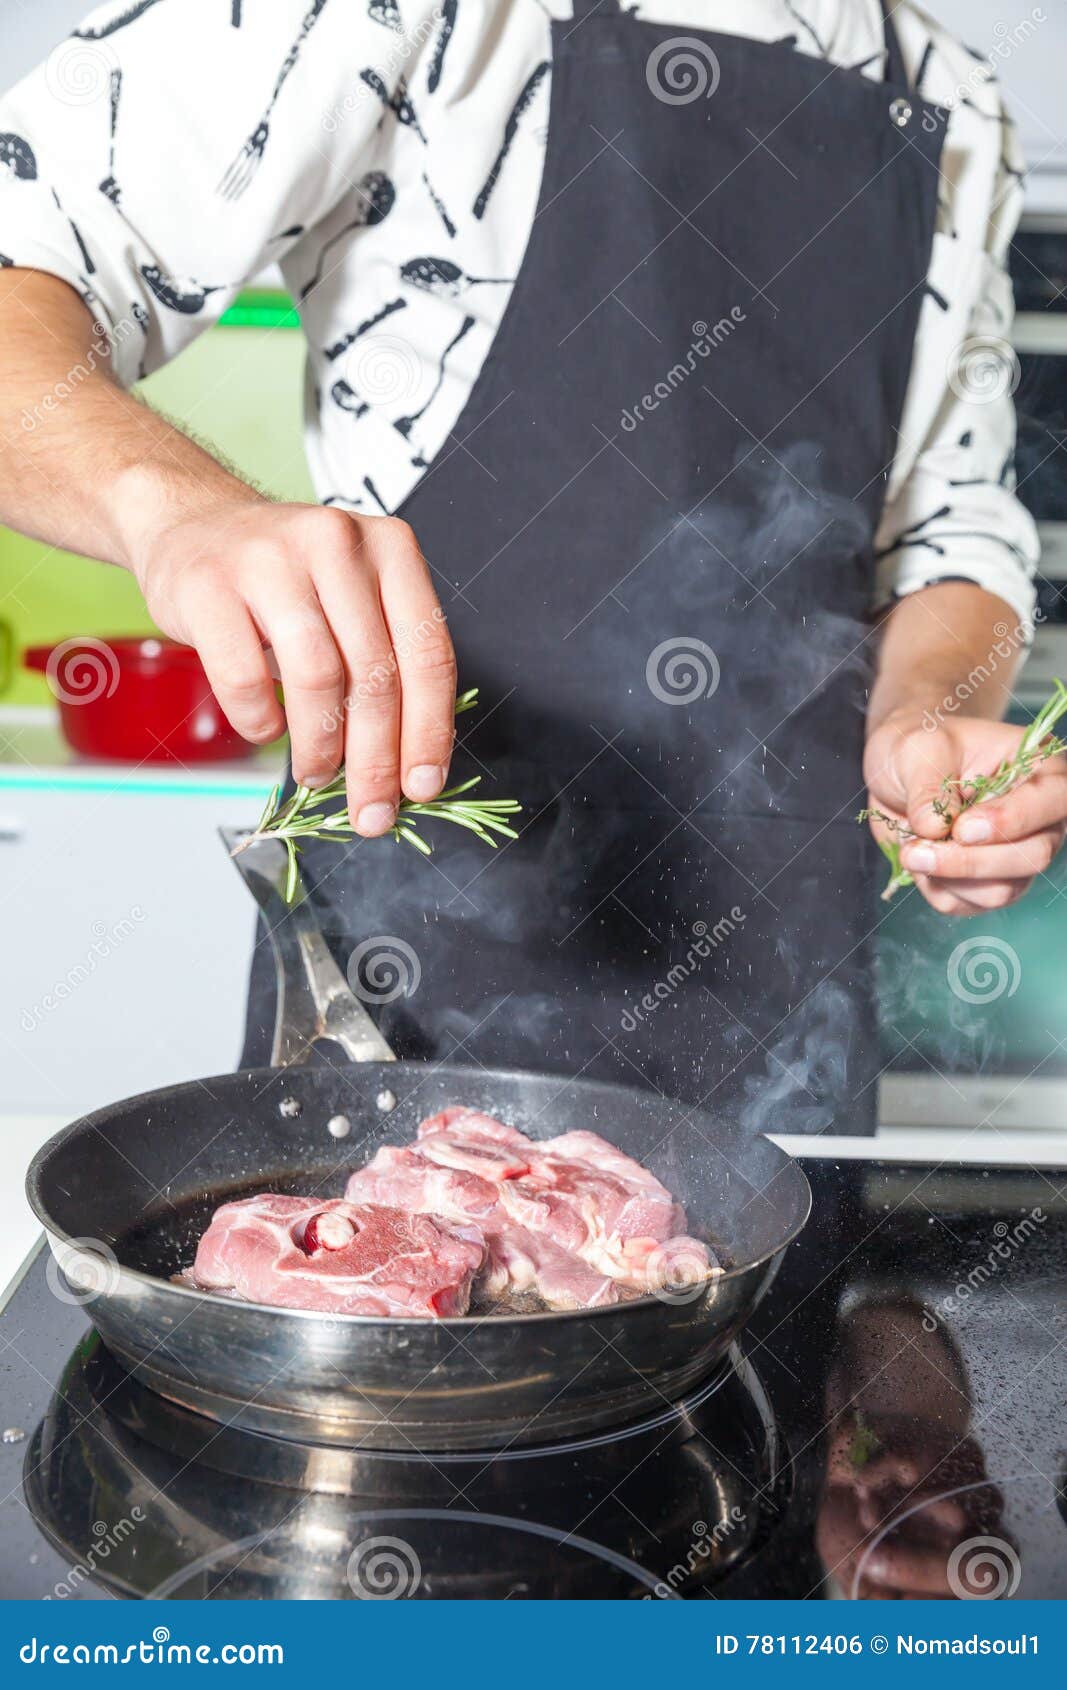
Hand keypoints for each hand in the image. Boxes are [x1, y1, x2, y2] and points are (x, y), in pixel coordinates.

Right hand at [134, 494, 456, 834]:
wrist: (193, 525)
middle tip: (370, 809)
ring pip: (317, 678)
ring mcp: (270, 559)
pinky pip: (245, 678)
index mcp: (391, 548)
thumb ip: (386, 660)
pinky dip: (261, 721)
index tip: (423, 787)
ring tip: (317, 773)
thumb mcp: (353, 597)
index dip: (429, 731)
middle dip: (376, 760)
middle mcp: (337, 543)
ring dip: (321, 746)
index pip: (428, 654)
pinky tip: (269, 730)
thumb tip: (409, 765)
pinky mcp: (209, 585)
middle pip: (375, 675)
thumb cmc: (285, 579)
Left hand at [863, 709, 1066, 913]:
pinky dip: (937, 889)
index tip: (962, 828)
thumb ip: (928, 787)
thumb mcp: (918, 751)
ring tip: (910, 852)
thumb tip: (935, 828)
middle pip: (1034, 856)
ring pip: (1002, 890)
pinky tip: (918, 862)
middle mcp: (1040, 817)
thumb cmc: (919, 750)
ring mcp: (1017, 854)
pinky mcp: (989, 883)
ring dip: (950, 879)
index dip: (1013, 820)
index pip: (1055, 800)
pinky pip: (970, 904)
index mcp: (1039, 768)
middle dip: (971, 861)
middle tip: (917, 850)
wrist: (899, 774)